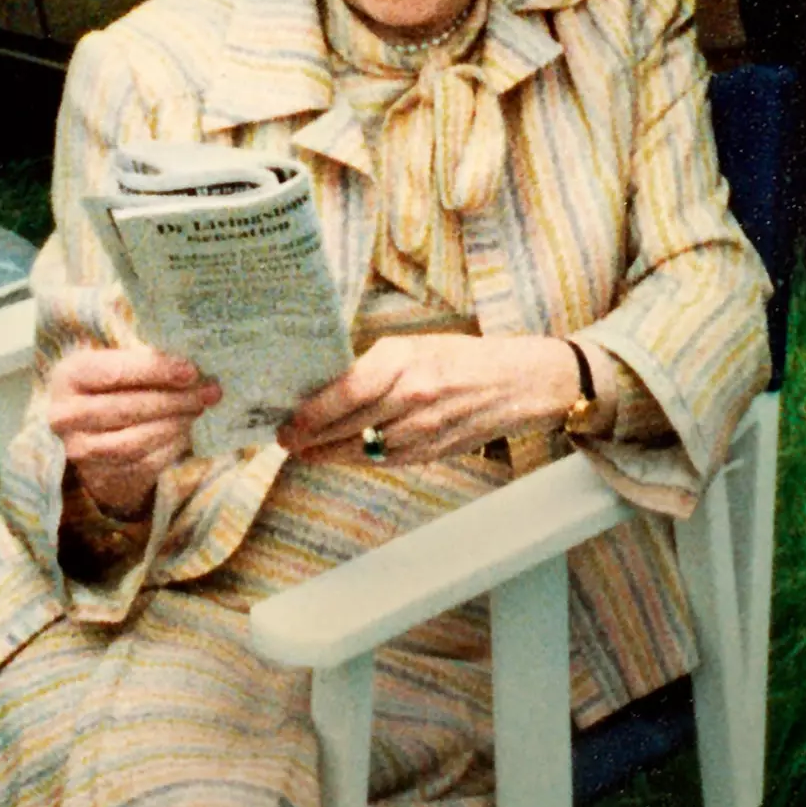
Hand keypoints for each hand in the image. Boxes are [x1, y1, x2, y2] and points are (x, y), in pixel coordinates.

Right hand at [48, 347, 221, 517]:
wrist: (93, 430)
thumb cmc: (114, 386)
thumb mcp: (119, 364)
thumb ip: (148, 361)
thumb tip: (195, 370)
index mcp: (69, 376)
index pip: (113, 371)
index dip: (155, 370)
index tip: (191, 371)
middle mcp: (65, 415)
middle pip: (126, 408)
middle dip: (174, 400)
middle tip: (209, 392)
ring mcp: (80, 449)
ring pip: (135, 440)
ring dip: (176, 424)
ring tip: (199, 409)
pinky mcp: (100, 475)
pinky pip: (144, 463)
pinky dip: (172, 446)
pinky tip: (187, 430)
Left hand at [278, 334, 609, 465]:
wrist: (519, 383)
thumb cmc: (465, 357)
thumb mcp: (418, 345)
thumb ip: (376, 365)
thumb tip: (328, 385)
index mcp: (405, 358)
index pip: (346, 391)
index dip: (311, 412)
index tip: (288, 420)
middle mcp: (413, 393)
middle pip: (347, 425)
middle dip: (310, 437)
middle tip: (285, 440)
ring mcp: (424, 427)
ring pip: (362, 449)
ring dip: (328, 454)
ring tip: (306, 452)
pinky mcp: (433, 450)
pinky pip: (385, 461)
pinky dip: (359, 460)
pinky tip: (342, 456)